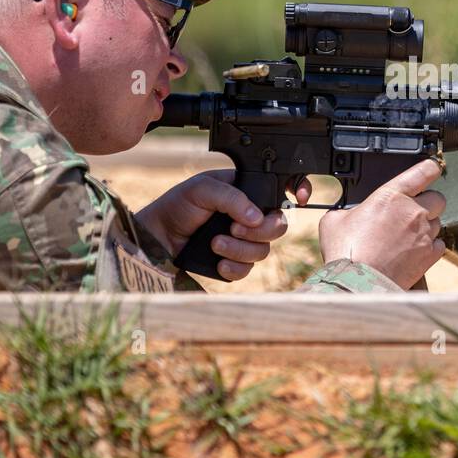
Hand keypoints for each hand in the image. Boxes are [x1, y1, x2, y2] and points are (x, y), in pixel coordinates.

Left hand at [134, 170, 312, 280]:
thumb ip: (231, 198)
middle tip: (234, 228)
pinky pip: (248, 269)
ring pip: (264, 250)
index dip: (297, 189)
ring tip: (215, 243)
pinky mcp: (234, 261)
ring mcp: (243, 239)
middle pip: (278, 225)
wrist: (158, 237)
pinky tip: (218, 261)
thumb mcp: (202, 189)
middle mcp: (249, 215)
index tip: (299, 197)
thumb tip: (256, 217)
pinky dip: (234, 266)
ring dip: (240, 249)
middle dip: (260, 230)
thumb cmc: (178, 206)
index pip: (280, 188)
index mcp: (246, 190)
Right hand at [317, 159, 446, 289]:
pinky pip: (439, 244)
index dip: (430, 167)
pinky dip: (430, 246)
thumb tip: (349, 213)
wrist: (357, 283)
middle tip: (413, 211)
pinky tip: (414, 251)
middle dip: (428, 202)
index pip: (424, 171)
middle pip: (438, 198)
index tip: (432, 168)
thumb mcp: (335, 220)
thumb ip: (348, 210)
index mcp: (391, 195)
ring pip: (438, 222)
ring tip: (407, 236)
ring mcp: (424, 234)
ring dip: (427, 225)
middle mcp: (413, 211)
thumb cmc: (345, 252)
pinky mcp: (429, 255)